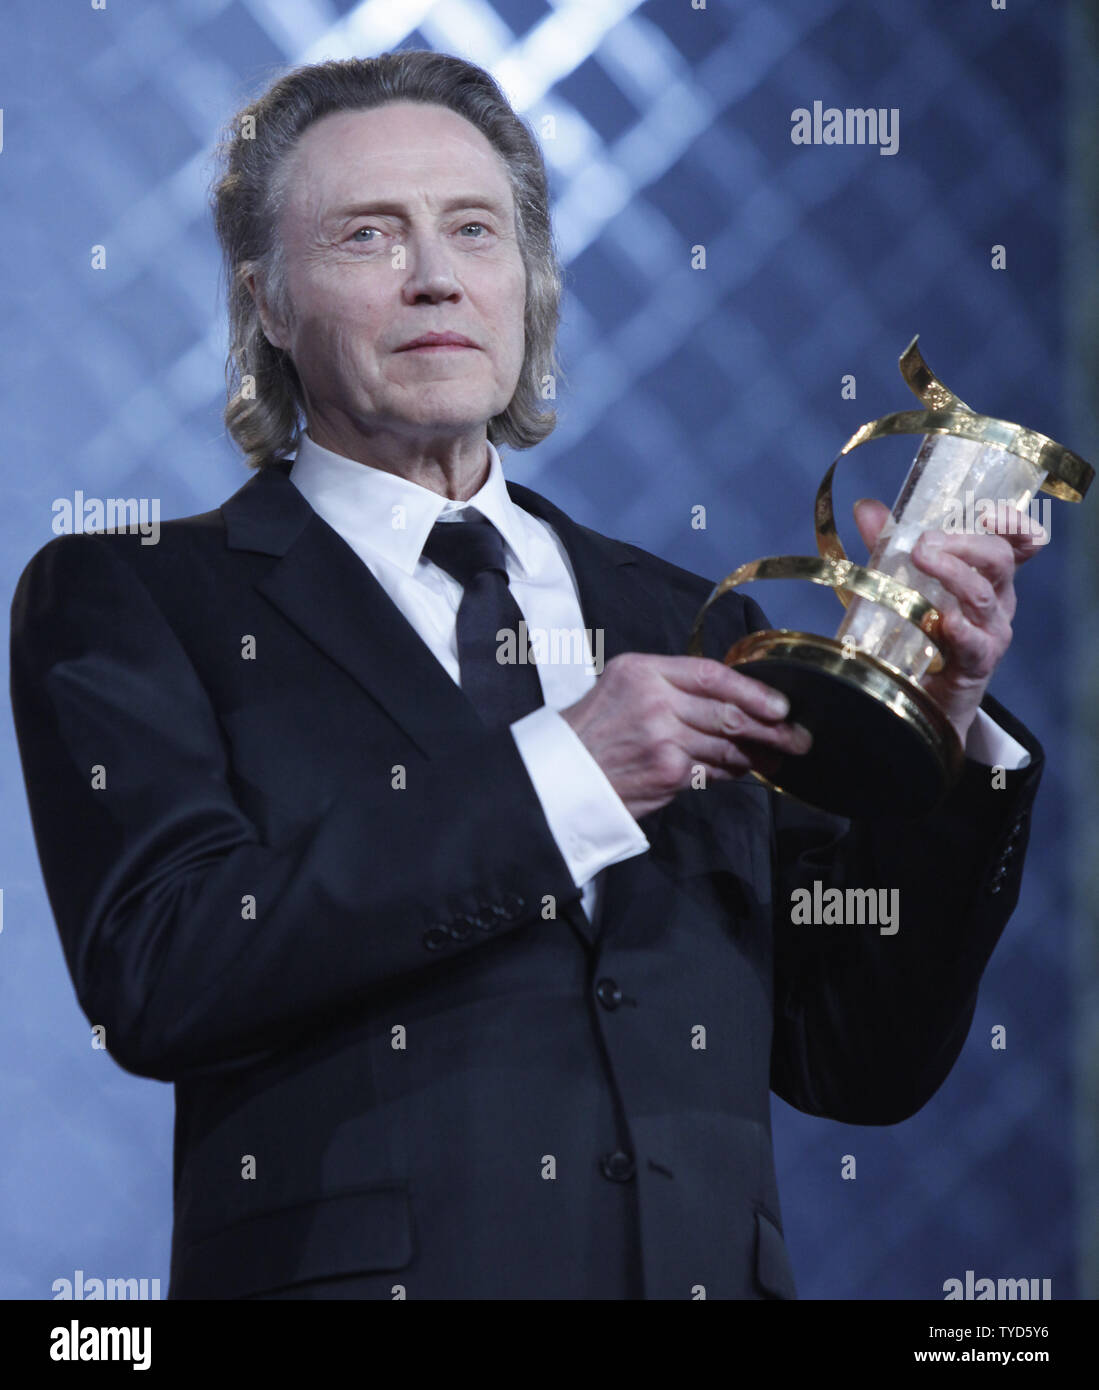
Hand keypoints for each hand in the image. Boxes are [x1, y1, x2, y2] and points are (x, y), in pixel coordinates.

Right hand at [560, 652, 812, 820]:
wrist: (561, 773)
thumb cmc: (594, 730)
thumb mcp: (624, 685)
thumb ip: (670, 685)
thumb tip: (729, 695)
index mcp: (644, 670)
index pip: (714, 675)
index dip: (755, 690)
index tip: (781, 704)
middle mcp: (655, 700)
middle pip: (729, 712)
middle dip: (772, 728)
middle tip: (798, 737)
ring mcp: (663, 738)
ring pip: (727, 745)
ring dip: (757, 754)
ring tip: (778, 756)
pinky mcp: (668, 771)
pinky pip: (712, 771)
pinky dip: (730, 772)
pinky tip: (740, 771)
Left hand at [852, 497, 1045, 743]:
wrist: (924, 697)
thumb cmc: (920, 630)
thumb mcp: (903, 581)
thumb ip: (888, 544)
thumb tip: (867, 508)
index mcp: (987, 575)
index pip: (1019, 542)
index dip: (1014, 522)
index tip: (988, 510)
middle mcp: (997, 599)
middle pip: (999, 559)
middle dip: (964, 542)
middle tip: (925, 541)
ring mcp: (991, 632)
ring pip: (985, 595)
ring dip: (954, 573)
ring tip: (923, 558)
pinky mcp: (978, 663)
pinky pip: (975, 643)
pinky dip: (960, 629)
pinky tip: (945, 621)